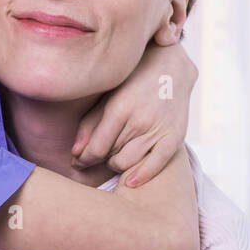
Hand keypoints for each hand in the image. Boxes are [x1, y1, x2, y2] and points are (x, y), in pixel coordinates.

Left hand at [71, 41, 196, 186]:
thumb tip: (74, 152)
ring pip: (129, 162)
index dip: (83, 159)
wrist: (172, 67)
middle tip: (94, 158)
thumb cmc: (133, 80)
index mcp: (119, 108)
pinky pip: (156, 164)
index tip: (77, 161)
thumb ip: (90, 123)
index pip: (96, 148)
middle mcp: (139, 121)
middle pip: (111, 156)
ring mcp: (158, 129)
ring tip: (112, 158)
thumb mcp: (108, 96)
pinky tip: (131, 182)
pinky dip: (142, 176)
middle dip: (98, 160)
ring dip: (116, 165)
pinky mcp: (174, 136)